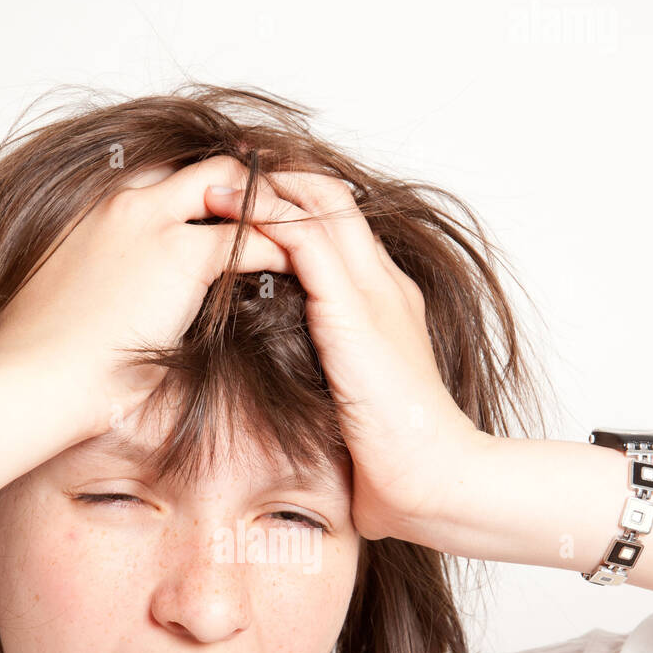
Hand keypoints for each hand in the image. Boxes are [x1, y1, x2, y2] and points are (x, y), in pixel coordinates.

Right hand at [0, 156, 291, 437]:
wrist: (30, 380)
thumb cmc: (43, 362)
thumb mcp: (69, 307)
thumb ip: (100, 290)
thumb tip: (113, 314)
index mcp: (93, 213)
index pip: (163, 176)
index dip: (204, 192)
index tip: (230, 213)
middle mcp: (122, 203)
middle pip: (202, 165)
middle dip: (246, 184)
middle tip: (279, 213)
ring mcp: (150, 222)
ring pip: (233, 182)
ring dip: (269, 205)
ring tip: (298, 234)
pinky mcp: (179, 255)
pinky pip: (247, 235)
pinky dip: (278, 245)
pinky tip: (296, 268)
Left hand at [204, 171, 483, 539]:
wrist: (437, 480)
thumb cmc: (398, 463)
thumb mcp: (355, 409)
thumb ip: (331, 389)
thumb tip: (299, 410)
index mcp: (387, 306)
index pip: (342, 232)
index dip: (296, 208)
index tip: (248, 203)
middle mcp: (385, 287)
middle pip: (333, 200)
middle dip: (278, 179)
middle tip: (226, 172)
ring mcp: (375, 293)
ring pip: (320, 206)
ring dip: (264, 189)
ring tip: (216, 184)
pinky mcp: (356, 311)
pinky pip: (306, 240)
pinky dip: (266, 219)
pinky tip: (229, 215)